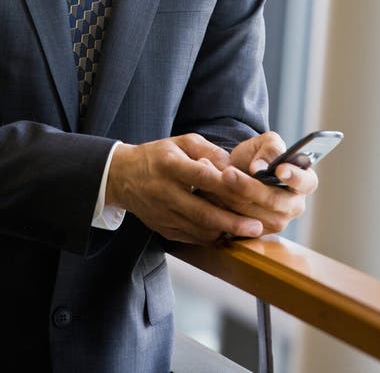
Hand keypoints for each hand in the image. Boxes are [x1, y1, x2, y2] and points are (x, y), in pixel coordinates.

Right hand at [106, 134, 264, 244]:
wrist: (123, 176)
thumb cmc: (158, 156)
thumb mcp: (181, 142)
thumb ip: (209, 151)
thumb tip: (234, 167)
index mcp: (170, 165)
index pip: (202, 177)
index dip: (227, 187)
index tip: (250, 193)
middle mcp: (165, 191)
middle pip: (202, 212)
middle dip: (232, 222)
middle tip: (256, 226)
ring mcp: (163, 213)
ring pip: (198, 229)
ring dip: (224, 232)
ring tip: (246, 231)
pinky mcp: (163, 228)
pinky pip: (191, 238)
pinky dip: (211, 237)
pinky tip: (226, 233)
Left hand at [221, 132, 318, 233]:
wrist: (240, 170)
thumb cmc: (259, 155)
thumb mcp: (265, 143)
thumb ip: (268, 149)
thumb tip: (260, 168)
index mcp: (305, 181)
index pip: (306, 182)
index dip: (294, 177)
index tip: (279, 169)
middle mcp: (294, 205)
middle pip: (274, 200)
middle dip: (248, 186)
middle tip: (227, 172)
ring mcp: (277, 222)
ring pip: (253, 213)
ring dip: (231, 195)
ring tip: (213, 175)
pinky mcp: (258, 232)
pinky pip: (239, 222)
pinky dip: (224, 206)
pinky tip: (211, 190)